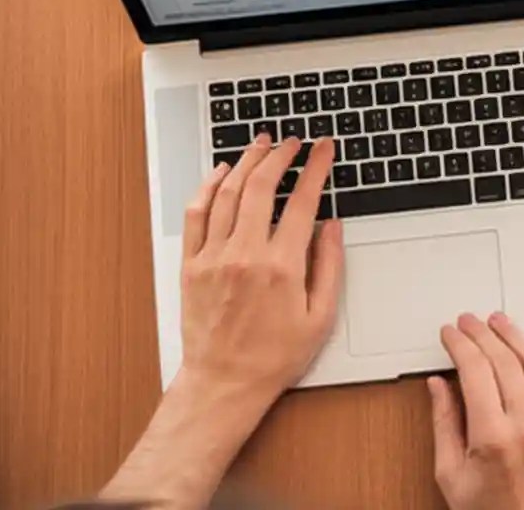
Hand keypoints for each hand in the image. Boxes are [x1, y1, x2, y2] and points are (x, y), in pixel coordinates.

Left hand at [97, 135, 342, 508]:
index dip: (315, 168)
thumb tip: (332, 226)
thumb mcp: (321, 316)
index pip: (303, 201)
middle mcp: (245, 254)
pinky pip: (196, 214)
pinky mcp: (191, 265)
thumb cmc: (274, 356)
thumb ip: (329, 265)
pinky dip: (208, 187)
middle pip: (261, 186)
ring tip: (261, 145)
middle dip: (280, 155)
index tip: (323, 149)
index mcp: (281, 266)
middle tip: (292, 141)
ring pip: (227, 193)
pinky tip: (220, 173)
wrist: (224, 382)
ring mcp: (213, 257)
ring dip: (245, 162)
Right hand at [429, 313, 523, 509]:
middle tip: (470, 321)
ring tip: (502, 324)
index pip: (474, 370)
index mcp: (494, 437)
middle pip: (505, 360)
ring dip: (518, 339)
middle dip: (483, 334)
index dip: (460, 344)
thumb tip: (438, 385)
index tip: (450, 333)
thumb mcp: (452, 477)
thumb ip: (444, 425)